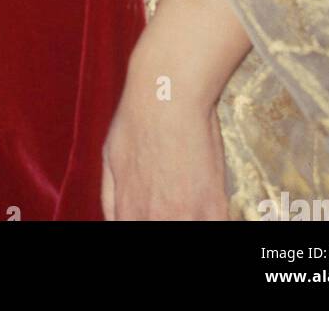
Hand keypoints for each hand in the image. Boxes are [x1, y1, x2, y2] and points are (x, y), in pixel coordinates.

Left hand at [101, 77, 229, 220]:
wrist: (168, 93)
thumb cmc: (137, 118)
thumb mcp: (110, 156)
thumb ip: (111, 196)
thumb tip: (114, 218)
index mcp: (127, 210)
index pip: (129, 235)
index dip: (143, 223)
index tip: (154, 214)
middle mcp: (155, 219)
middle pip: (162, 234)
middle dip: (169, 219)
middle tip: (176, 204)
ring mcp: (186, 216)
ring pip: (191, 231)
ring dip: (192, 218)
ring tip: (193, 204)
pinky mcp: (214, 206)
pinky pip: (218, 225)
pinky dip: (214, 217)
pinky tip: (211, 205)